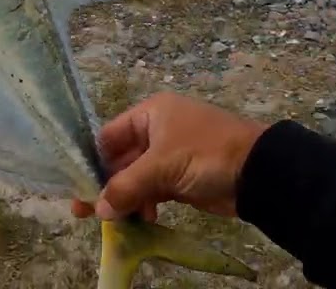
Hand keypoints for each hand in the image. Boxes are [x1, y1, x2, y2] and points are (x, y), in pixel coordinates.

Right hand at [71, 92, 267, 220]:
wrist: (258, 173)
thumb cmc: (206, 154)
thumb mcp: (162, 166)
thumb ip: (126, 187)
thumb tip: (99, 209)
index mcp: (151, 114)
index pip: (110, 136)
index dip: (93, 161)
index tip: (77, 186)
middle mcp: (158, 131)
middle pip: (121, 159)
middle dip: (106, 185)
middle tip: (84, 211)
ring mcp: (170, 156)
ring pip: (136, 178)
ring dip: (125, 198)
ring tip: (112, 221)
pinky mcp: (181, 178)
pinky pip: (153, 191)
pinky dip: (145, 204)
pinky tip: (141, 220)